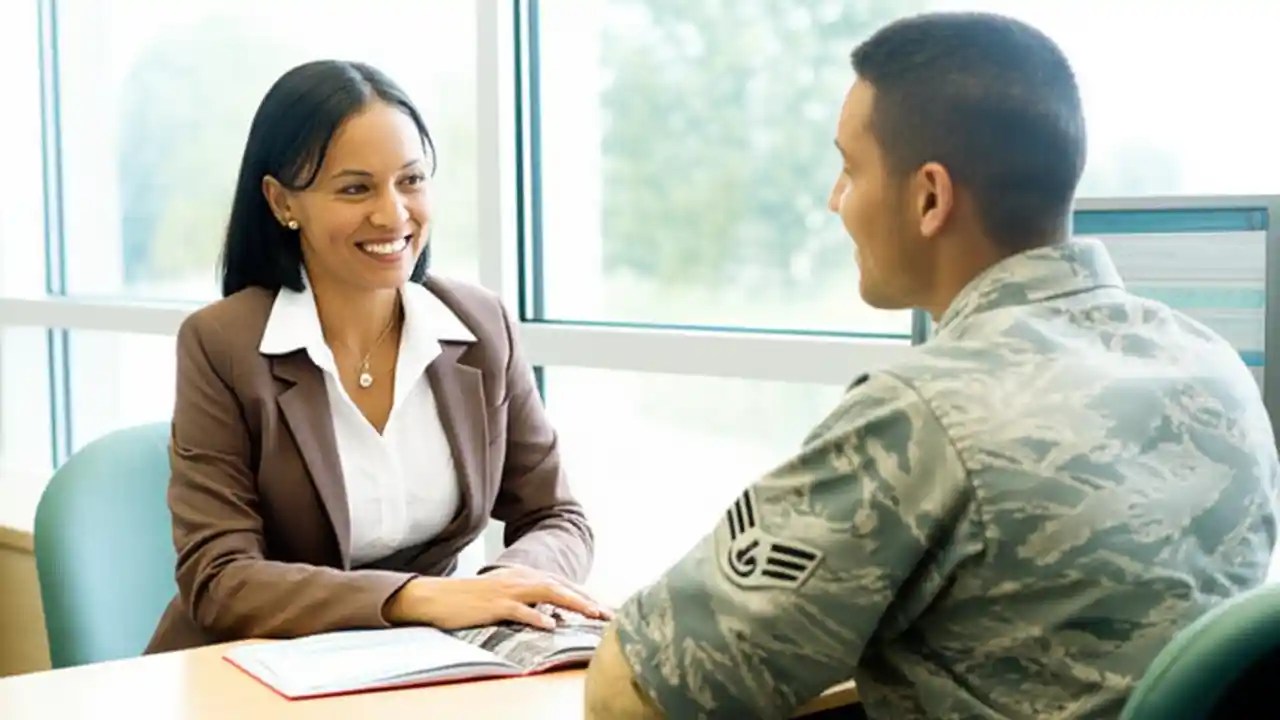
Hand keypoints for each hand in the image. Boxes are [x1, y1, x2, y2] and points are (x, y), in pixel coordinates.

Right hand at [384, 566, 612, 629]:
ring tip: (592, 615)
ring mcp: (508, 591)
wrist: (438, 596)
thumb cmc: (472, 600)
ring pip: (548, 593)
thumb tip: (553, 615)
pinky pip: (519, 610)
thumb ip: (529, 601)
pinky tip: (550, 625)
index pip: (563, 585)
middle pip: (562, 587)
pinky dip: (536, 616)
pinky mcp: (494, 604)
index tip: (607, 608)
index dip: (587, 596)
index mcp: (525, 576)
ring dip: (573, 603)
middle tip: (610, 614)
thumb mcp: (505, 596)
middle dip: (588, 600)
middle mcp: (521, 579)